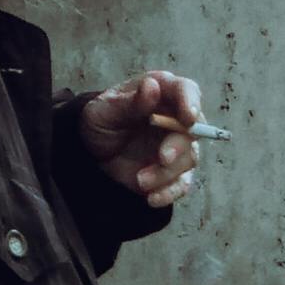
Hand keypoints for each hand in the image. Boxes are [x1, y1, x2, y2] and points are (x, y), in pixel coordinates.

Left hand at [79, 72, 202, 207]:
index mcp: (162, 93)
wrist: (90, 150)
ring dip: (166, 173)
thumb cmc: (101, 120)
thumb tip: (152, 86)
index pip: (187, 90)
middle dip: (179, 146)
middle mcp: (175, 118)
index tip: (188, 117)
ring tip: (141, 180)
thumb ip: (131, 101)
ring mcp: (176, 146)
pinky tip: (152, 198)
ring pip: (188, 159)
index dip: (190, 102)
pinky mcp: (172, 172)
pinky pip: (181, 184)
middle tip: (163, 158)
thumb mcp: (107, 108)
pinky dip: (169, 193)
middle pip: (193, 130)